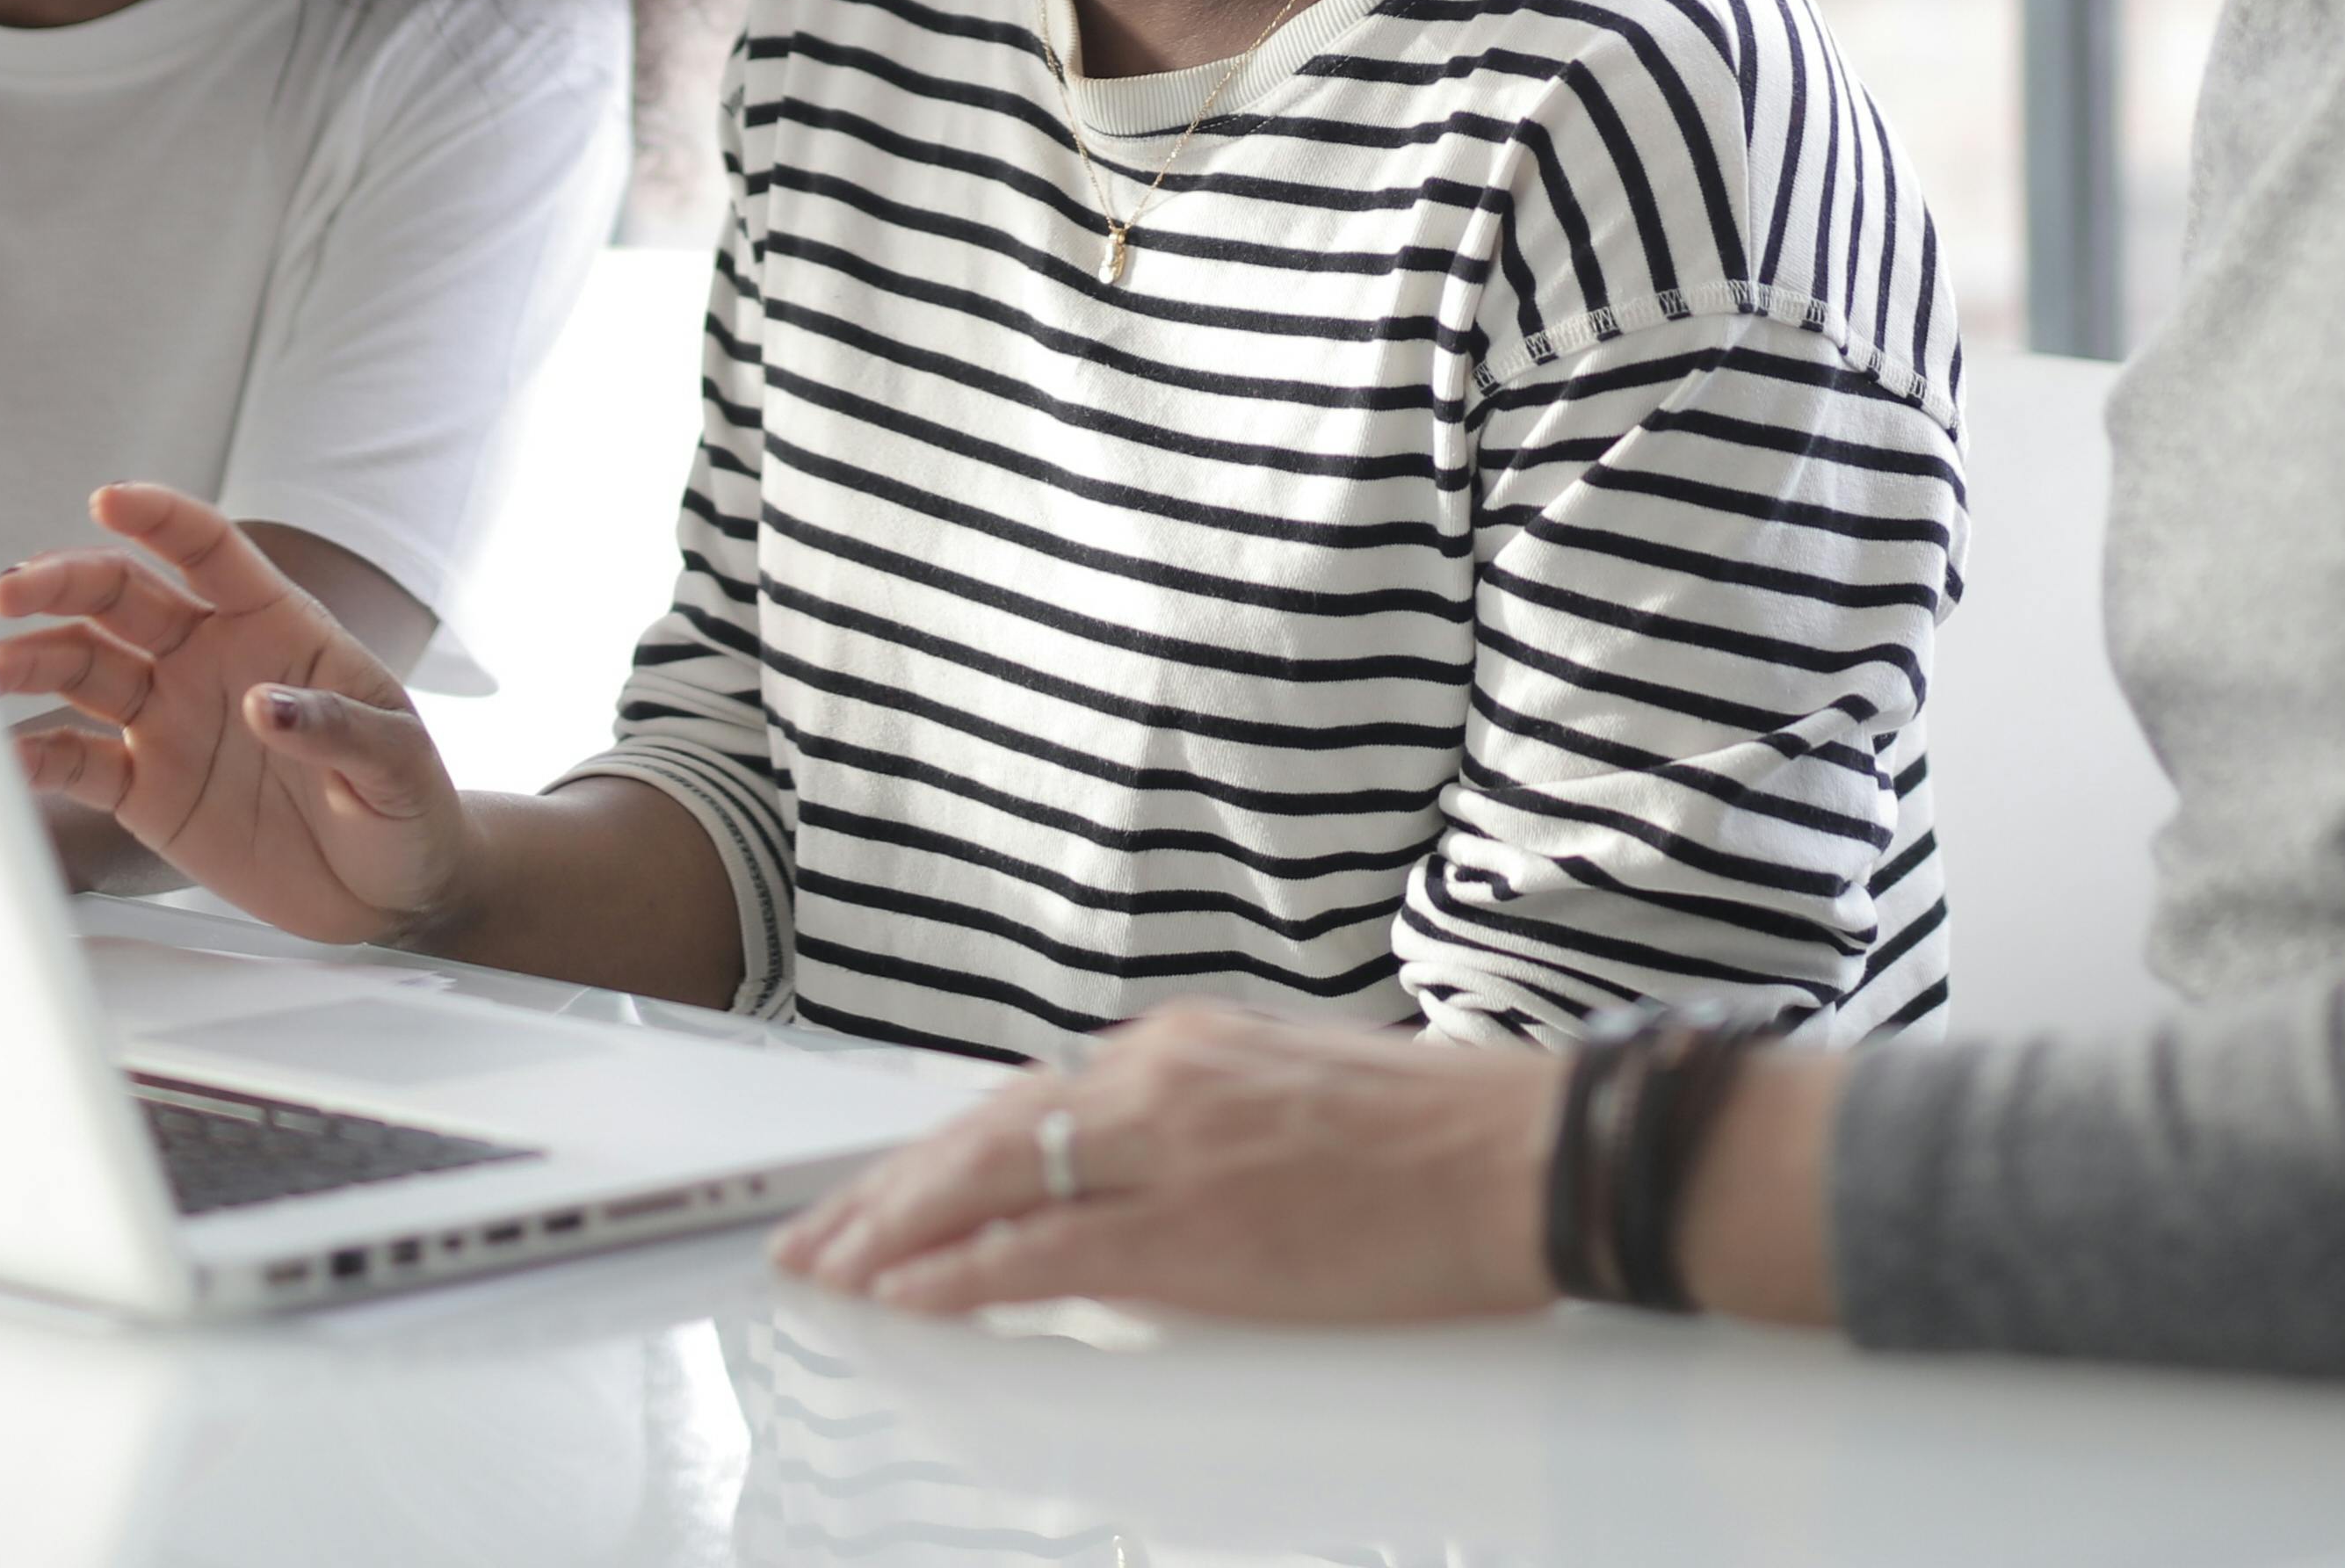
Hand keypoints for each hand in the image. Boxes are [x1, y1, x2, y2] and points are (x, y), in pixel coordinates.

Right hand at [0, 484, 476, 948]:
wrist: (388, 893)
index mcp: (274, 625)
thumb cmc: (408, 806)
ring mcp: (172, 721)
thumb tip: (266, 706)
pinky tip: (5, 754)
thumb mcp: (397, 762)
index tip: (108, 499)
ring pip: (84, 668)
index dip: (159, 518)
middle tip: (10, 589)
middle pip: (121, 598)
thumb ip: (337, 727)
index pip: (207, 550)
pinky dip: (36, 754)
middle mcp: (209, 660)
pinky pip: (78, 760)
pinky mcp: (148, 790)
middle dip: (62, 583)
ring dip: (34, 661)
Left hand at [768, 1007, 1560, 1323]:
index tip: (891, 1180)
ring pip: (988, 1179)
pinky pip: (1037, 1254)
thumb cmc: (1446, 1139)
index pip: (1031, 1096)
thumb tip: (1152, 1170)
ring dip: (894, 1227)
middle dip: (887, 1186)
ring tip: (829, 1266)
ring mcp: (1168, 1154)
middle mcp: (1159, 1079)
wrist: (1528, 1157)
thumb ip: (1211, 1122)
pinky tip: (903, 1296)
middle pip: (983, 1129)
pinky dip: (957, 1274)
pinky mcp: (1188, 1234)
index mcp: (1187, 1048)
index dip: (946, 1146)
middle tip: (816, 1231)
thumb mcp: (1300, 1095)